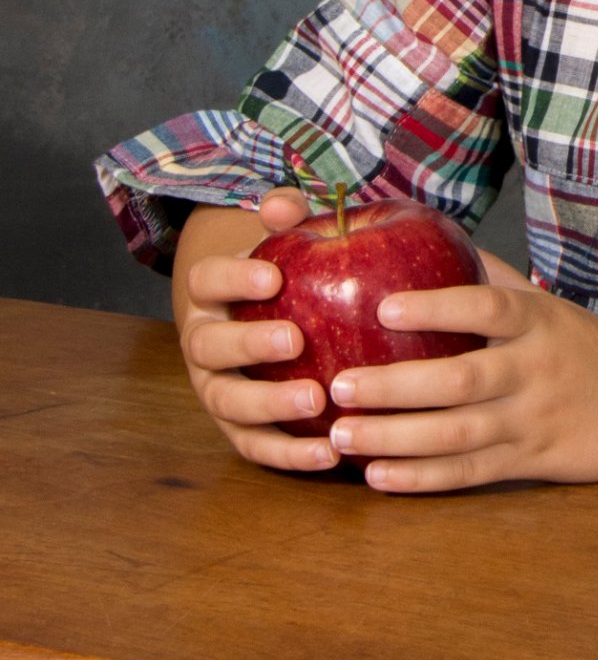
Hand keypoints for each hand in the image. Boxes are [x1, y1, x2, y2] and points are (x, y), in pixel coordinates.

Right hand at [173, 188, 339, 473]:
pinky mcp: (241, 430)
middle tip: (295, 340)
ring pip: (229, 404)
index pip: (207, 280)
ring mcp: (218, 390)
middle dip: (250, 345)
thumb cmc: (286, 272)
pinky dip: (290, 454)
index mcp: (210, 292)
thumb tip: (284, 204)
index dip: (234, 277)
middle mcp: (205, 344)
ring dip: (269, 406)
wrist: (266, 317)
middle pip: (211, 347)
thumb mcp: (284, 240)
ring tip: (316, 400)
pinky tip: (330, 452)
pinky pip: (257, 447)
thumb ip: (286, 218)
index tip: (273, 276)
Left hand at [322, 253, 597, 492]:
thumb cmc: (585, 345)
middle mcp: (536, 370)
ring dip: (395, 436)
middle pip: (460, 380)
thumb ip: (494, 280)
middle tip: (338, 384)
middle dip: (395, 385)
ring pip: (457, 434)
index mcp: (538, 321)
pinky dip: (421, 478)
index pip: (487, 308)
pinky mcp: (530, 463)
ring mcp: (533, 420)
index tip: (383, 306)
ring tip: (341, 433)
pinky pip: (469, 474)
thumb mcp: (548, 305)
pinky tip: (377, 475)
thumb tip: (430, 240)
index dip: (436, 307)